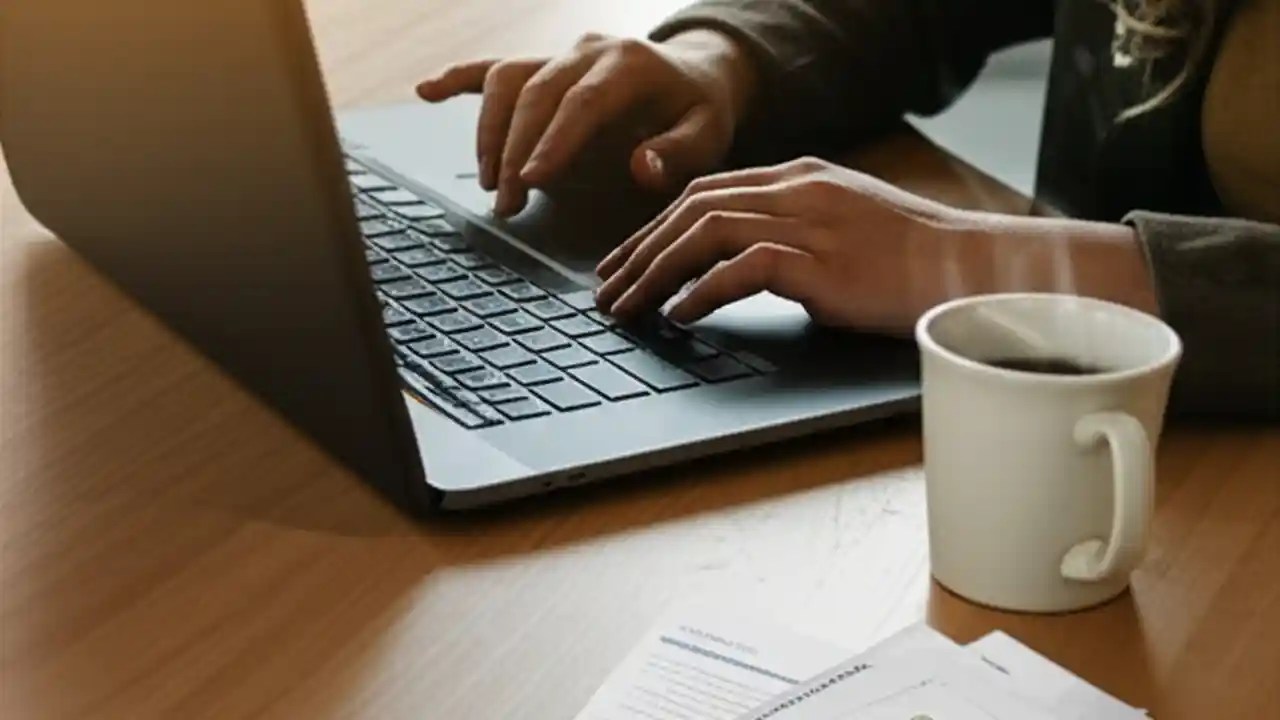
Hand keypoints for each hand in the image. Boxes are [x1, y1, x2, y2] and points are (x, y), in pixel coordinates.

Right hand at [416, 30, 755, 215]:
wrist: (695, 75)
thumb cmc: (699, 112)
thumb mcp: (708, 134)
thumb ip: (678, 153)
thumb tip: (639, 167)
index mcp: (630, 63)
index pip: (581, 101)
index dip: (553, 140)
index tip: (530, 179)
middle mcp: (588, 50)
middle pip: (535, 92)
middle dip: (513, 148)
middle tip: (506, 202)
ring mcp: (559, 54)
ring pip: (507, 80)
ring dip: (489, 132)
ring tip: (489, 184)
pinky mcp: (541, 64)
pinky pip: (493, 67)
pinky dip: (458, 78)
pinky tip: (426, 92)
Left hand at [595, 156, 1157, 332]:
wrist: (972, 269)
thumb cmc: (914, 258)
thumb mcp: (847, 228)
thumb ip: (796, 233)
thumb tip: (745, 264)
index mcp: (800, 177)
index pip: (707, 191)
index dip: (656, 226)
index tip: (625, 258)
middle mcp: (797, 190)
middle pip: (692, 208)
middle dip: (639, 249)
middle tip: (606, 288)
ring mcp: (808, 222)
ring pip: (704, 232)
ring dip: (654, 272)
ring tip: (626, 307)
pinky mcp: (821, 262)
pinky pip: (740, 268)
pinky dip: (701, 291)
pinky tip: (679, 314)